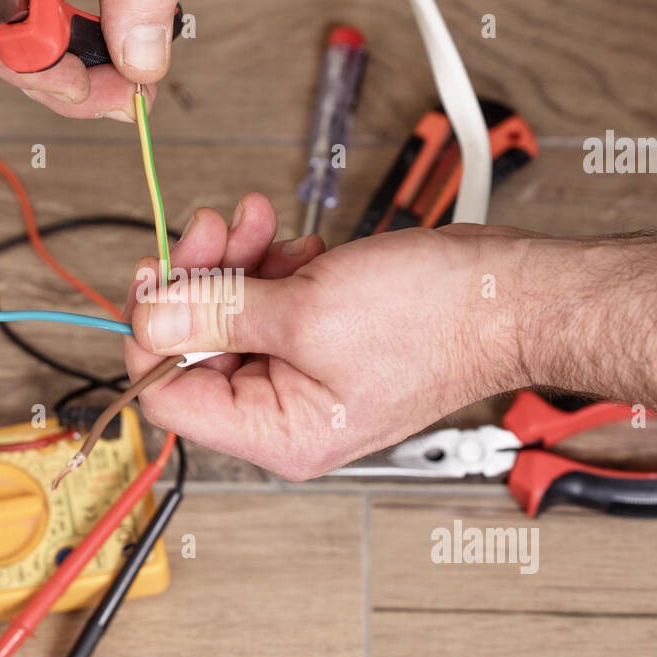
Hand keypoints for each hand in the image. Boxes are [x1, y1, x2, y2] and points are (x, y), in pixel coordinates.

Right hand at [0, 0, 209, 119]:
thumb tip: (141, 57)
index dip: (37, 65)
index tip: (93, 88)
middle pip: (9, 26)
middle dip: (63, 70)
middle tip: (123, 97)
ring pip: (38, 12)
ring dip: (84, 48)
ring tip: (132, 72)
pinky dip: (100, 15)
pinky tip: (130, 28)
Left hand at [123, 195, 528, 479]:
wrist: (508, 292)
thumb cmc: (439, 319)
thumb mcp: (306, 311)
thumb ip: (215, 313)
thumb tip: (148, 315)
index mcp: (279, 433)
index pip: (169, 398)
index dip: (152, 335)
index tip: (154, 279)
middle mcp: (285, 413)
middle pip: (193, 348)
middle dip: (197, 279)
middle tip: (209, 229)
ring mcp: (303, 375)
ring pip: (227, 316)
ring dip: (233, 262)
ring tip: (255, 223)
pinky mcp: (319, 339)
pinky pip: (265, 302)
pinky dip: (269, 264)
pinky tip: (296, 245)